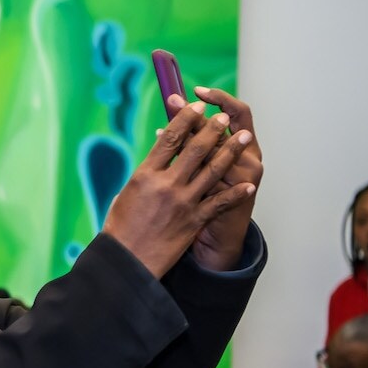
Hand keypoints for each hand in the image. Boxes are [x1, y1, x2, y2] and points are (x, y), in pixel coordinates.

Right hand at [102, 100, 254, 277]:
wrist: (125, 261)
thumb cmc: (119, 229)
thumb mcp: (125, 195)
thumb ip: (143, 178)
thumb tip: (155, 164)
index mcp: (145, 174)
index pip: (170, 138)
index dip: (186, 118)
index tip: (196, 106)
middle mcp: (166, 184)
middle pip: (195, 149)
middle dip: (212, 129)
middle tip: (223, 117)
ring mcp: (183, 202)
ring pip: (213, 170)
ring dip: (231, 151)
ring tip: (244, 137)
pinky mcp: (194, 221)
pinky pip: (220, 203)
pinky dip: (236, 193)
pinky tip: (249, 184)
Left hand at [177, 86, 263, 270]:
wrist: (220, 239)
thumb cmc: (212, 198)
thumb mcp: (211, 166)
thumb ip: (201, 142)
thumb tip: (176, 108)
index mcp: (249, 148)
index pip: (240, 113)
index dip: (221, 98)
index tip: (197, 90)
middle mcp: (250, 161)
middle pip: (220, 130)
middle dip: (194, 115)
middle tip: (172, 99)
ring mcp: (240, 182)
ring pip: (211, 153)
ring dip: (185, 138)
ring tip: (161, 128)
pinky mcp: (224, 202)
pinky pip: (200, 179)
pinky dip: (179, 168)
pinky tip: (163, 159)